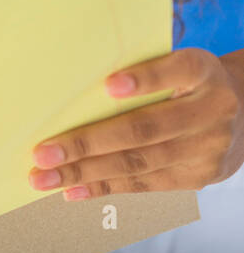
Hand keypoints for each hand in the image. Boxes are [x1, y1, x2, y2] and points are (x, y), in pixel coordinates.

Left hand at [28, 46, 243, 198]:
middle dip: (87, 144)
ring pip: (138, 164)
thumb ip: (146, 67)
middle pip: (143, 130)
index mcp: (201, 71)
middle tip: (42, 153)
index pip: (174, 71)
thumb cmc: (190, 80)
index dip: (144, 79)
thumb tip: (85, 82)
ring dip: (86, 173)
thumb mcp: (178, 61)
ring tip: (45, 178)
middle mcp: (209, 113)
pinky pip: (146, 187)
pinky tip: (73, 191)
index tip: (108, 85)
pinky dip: (106, 189)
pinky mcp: (196, 180)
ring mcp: (205, 151)